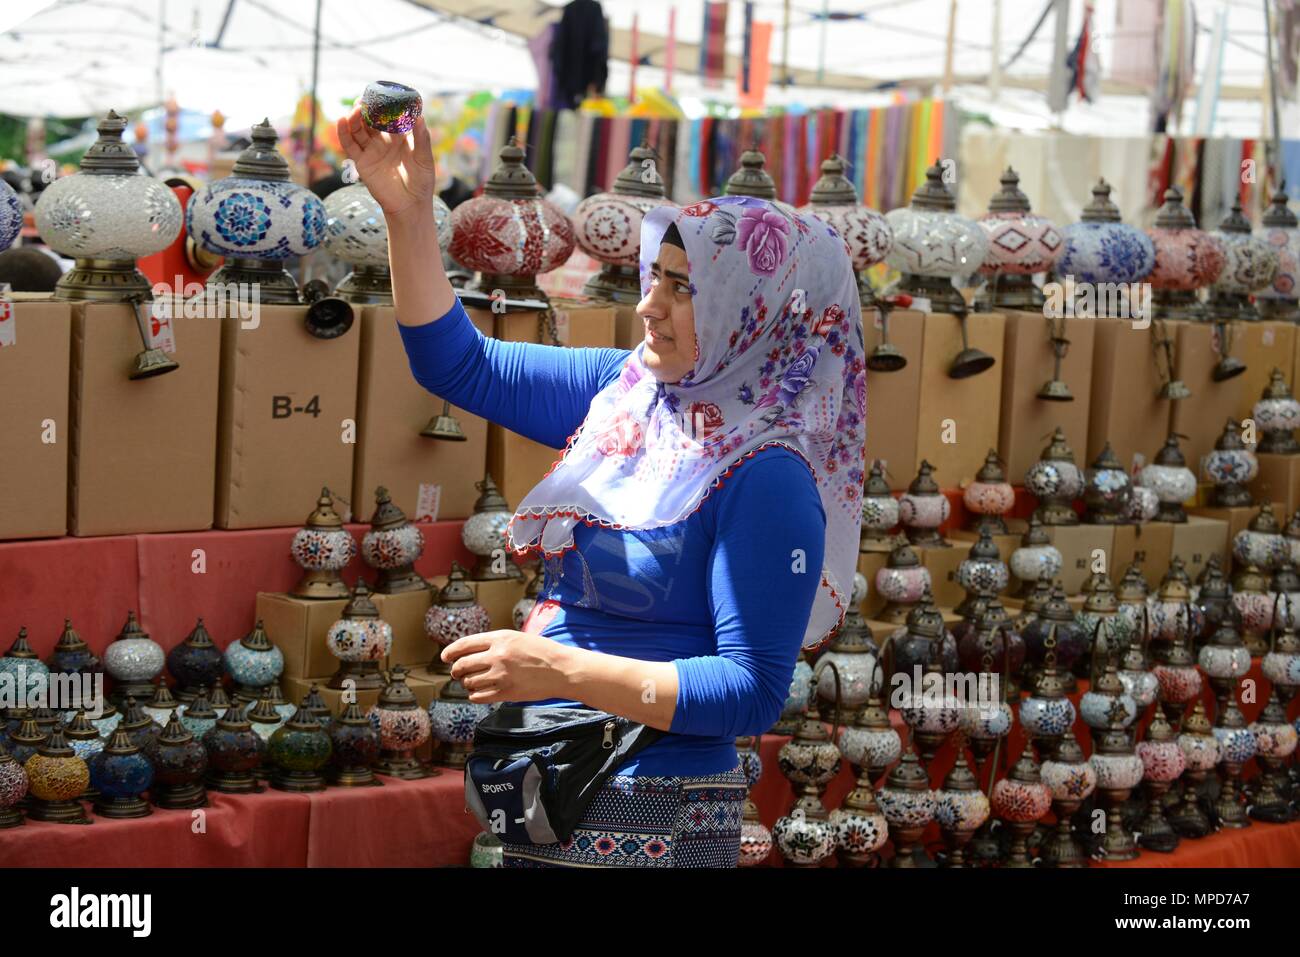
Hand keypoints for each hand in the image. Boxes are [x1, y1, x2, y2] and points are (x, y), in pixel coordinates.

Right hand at [336, 106, 436, 220]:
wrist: (410, 205)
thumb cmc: (421, 182)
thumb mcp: (424, 159)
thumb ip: (422, 139)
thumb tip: (420, 117)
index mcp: (399, 136)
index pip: (389, 115)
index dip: (385, 104)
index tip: (383, 93)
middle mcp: (383, 140)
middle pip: (371, 120)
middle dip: (367, 108)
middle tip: (365, 98)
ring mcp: (371, 150)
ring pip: (359, 129)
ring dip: (355, 118)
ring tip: (355, 109)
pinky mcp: (362, 162)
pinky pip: (350, 145)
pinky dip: (344, 133)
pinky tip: (342, 121)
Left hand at [443, 630, 571, 703]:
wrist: (561, 669)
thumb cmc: (541, 651)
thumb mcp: (517, 638)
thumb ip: (494, 643)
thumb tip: (470, 651)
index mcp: (500, 639)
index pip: (464, 644)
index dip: (450, 652)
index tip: (444, 657)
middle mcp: (497, 656)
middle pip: (462, 665)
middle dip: (456, 670)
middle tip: (457, 673)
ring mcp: (501, 676)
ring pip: (469, 682)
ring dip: (467, 683)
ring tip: (472, 683)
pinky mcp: (506, 693)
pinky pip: (478, 696)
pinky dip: (474, 695)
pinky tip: (479, 693)